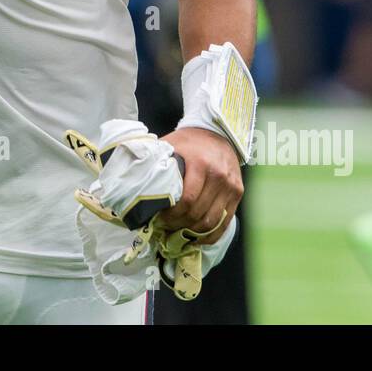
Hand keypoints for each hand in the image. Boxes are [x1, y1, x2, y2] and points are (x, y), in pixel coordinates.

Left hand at [158, 127, 243, 244]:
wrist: (218, 132)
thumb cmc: (189, 141)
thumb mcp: (170, 146)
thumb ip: (156, 163)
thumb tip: (134, 182)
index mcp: (201, 164)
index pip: (188, 200)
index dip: (172, 215)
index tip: (159, 219)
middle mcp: (219, 176)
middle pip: (199, 214)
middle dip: (179, 225)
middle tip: (165, 228)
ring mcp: (231, 186)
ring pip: (211, 222)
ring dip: (193, 232)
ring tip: (177, 233)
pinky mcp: (237, 193)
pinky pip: (225, 222)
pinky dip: (210, 234)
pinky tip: (196, 237)